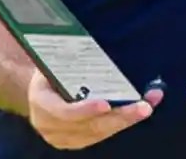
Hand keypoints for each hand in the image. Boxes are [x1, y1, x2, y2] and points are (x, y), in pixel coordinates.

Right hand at [27, 71, 162, 149]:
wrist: (39, 92)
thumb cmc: (48, 72)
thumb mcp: (50, 63)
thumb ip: (67, 60)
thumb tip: (92, 43)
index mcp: (41, 102)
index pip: (63, 111)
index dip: (85, 110)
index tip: (106, 104)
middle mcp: (50, 125)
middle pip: (90, 126)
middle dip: (119, 116)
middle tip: (143, 106)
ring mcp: (63, 138)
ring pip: (100, 132)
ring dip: (126, 119)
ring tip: (147, 105)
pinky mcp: (77, 141)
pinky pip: (102, 135)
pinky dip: (122, 123)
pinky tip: (138, 112)